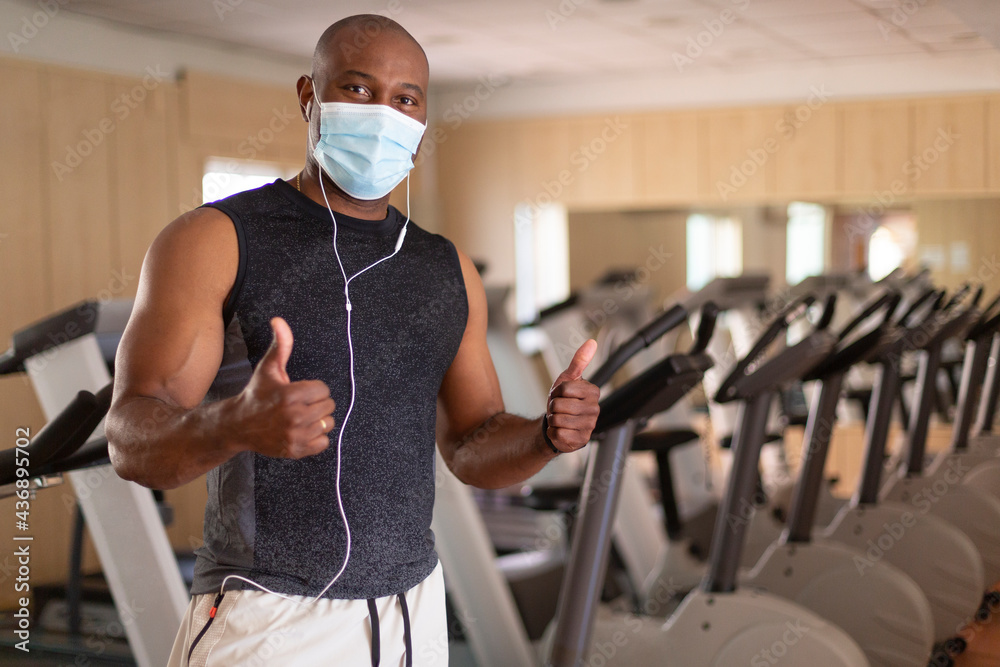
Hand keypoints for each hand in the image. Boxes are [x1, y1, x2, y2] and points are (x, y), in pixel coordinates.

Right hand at [229, 317, 335, 458]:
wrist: (238, 426)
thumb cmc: (257, 394)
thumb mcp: (268, 368)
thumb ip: (280, 344)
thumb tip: (279, 320)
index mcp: (290, 395)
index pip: (324, 389)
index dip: (314, 389)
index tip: (300, 391)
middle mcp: (294, 416)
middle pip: (329, 406)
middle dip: (317, 403)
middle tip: (299, 404)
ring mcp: (296, 435)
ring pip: (328, 424)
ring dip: (318, 420)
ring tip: (301, 417)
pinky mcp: (296, 450)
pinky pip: (323, 442)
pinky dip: (316, 437)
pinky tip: (302, 430)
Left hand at [545, 340, 599, 453]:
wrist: (557, 423)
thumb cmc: (563, 399)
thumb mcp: (568, 378)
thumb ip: (579, 361)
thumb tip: (591, 342)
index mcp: (593, 392)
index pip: (564, 389)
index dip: (556, 392)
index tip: (561, 395)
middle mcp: (595, 409)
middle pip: (559, 405)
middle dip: (553, 407)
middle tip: (559, 409)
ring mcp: (589, 426)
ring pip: (557, 419)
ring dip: (552, 420)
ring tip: (560, 418)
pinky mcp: (581, 440)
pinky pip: (558, 433)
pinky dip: (553, 432)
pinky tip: (560, 430)